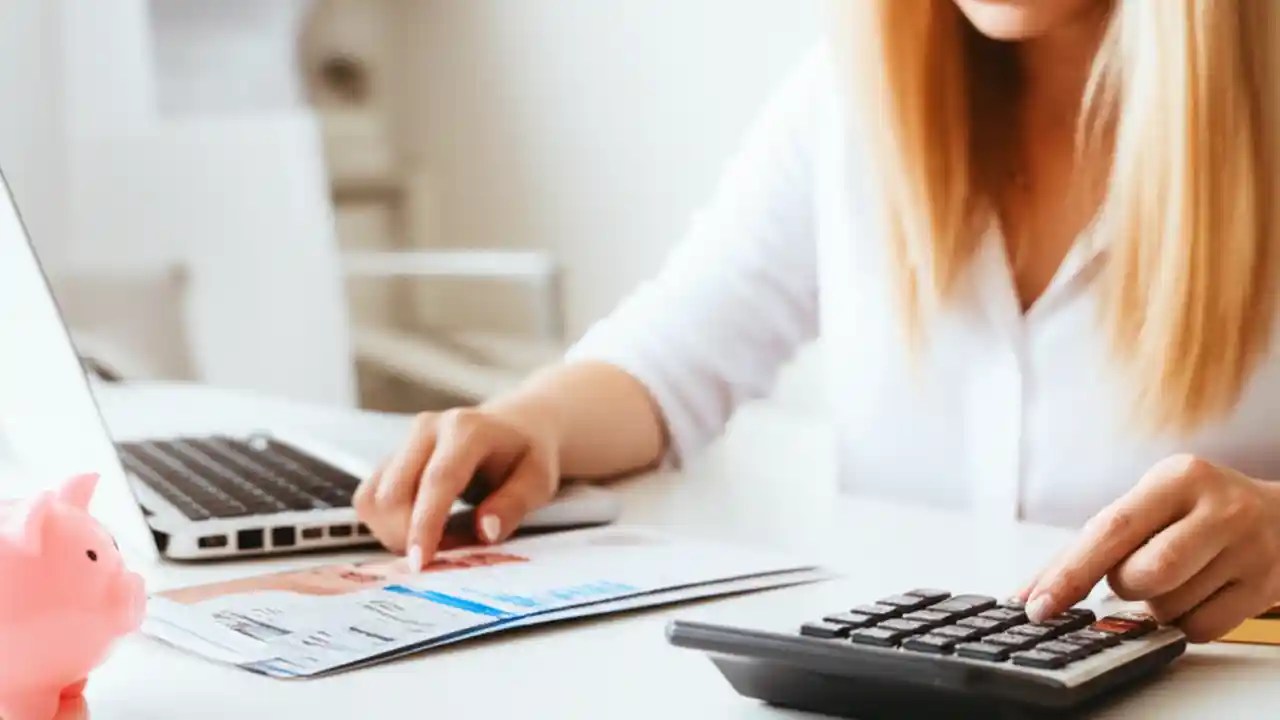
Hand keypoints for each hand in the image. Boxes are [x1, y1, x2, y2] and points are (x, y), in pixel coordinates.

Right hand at [353, 405, 560, 568]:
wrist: (512, 427)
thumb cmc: (526, 456)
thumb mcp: (539, 480)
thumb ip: (514, 504)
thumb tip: (485, 531)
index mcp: (467, 430)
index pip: (437, 480)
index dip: (425, 524)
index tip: (421, 563)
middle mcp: (427, 429)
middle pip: (393, 492)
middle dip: (407, 536)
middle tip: (440, 556)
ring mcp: (404, 441)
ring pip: (373, 498)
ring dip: (392, 532)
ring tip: (431, 541)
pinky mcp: (390, 457)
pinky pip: (369, 498)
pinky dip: (384, 524)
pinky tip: (416, 528)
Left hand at [1023, 454, 1279, 641]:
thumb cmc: (1198, 509)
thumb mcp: (1152, 501)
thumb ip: (1094, 541)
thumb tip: (1034, 590)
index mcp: (1177, 477)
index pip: (1112, 528)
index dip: (1070, 571)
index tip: (1038, 604)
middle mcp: (1219, 509)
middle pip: (1142, 574)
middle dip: (1123, 584)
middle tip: (1135, 570)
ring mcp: (1249, 550)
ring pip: (1168, 607)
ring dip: (1154, 604)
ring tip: (1175, 575)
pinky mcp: (1265, 589)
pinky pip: (1199, 629)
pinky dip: (1183, 621)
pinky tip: (1197, 593)